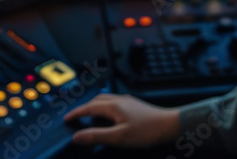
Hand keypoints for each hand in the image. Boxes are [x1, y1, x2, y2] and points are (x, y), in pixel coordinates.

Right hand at [64, 93, 179, 147]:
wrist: (170, 125)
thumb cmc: (146, 131)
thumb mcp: (119, 137)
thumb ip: (97, 136)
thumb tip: (76, 136)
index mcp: (113, 106)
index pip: (89, 107)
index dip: (76, 113)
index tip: (66, 118)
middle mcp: (120, 100)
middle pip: (96, 100)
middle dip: (84, 108)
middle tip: (75, 117)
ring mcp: (128, 101)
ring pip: (106, 99)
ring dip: (95, 106)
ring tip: (89, 115)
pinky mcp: (135, 105)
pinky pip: (114, 102)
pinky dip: (105, 107)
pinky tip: (110, 115)